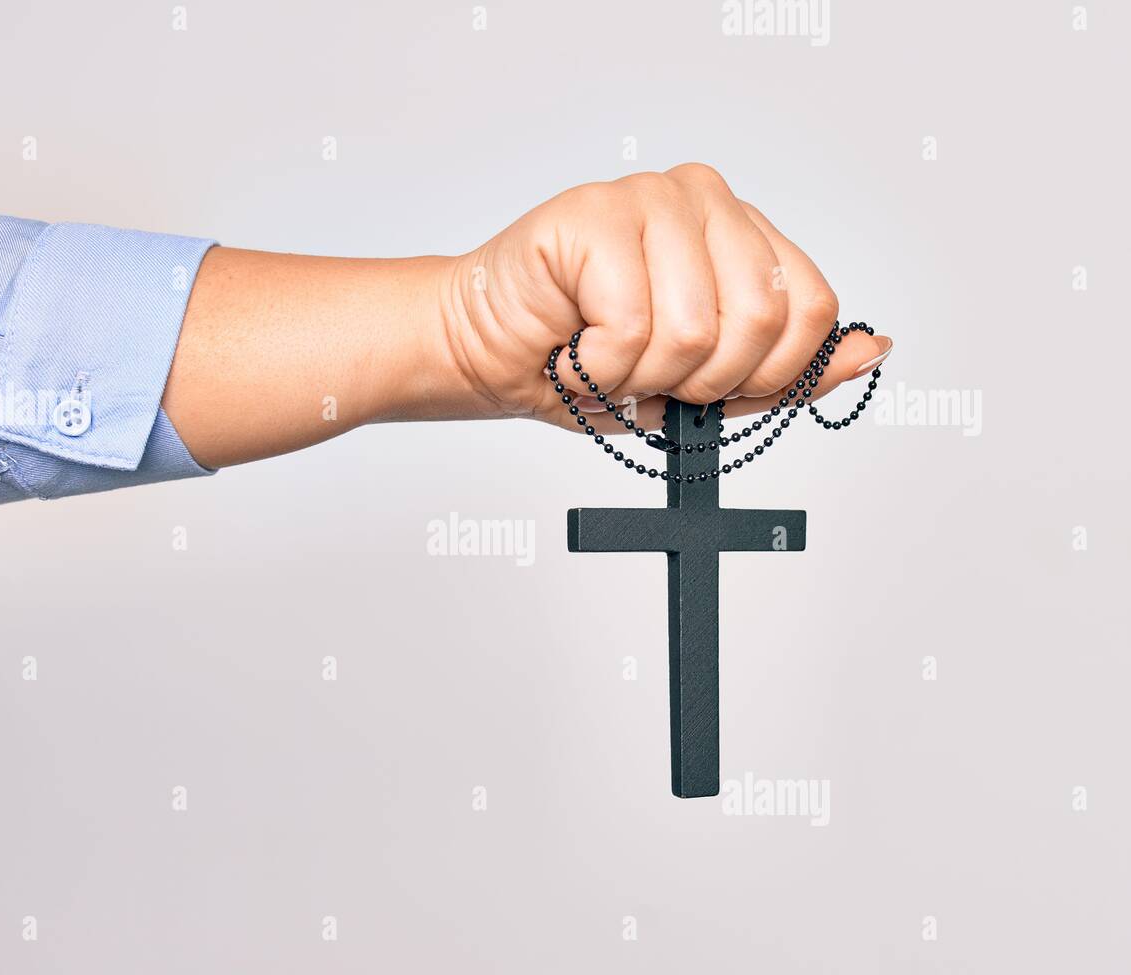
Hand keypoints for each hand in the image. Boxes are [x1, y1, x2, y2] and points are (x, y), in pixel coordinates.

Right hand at [439, 164, 891, 433]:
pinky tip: (574, 346)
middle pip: (763, 320)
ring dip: (641, 378)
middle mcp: (704, 198)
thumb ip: (790, 368)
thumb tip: (874, 350)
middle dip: (701, 380)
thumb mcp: (706, 382)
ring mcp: (650, 197)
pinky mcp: (594, 214)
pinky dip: (598, 368)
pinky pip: (632, 327)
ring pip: (696, 330)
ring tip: (604, 358)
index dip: (767, 375)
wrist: (489, 354)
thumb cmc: (589, 364)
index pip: (811, 308)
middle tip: (649, 373)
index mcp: (741, 230)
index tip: (712, 387)